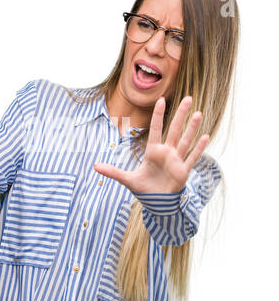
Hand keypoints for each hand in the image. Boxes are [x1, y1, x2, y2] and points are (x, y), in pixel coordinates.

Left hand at [93, 96, 207, 195]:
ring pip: (185, 141)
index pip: (156, 129)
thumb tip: (94, 166)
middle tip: (188, 98)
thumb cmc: (144, 188)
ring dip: (191, 128)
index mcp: (153, 152)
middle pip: (174, 130)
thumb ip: (113, 172)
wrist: (157, 202)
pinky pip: (192, 157)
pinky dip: (198, 148)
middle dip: (180, 115)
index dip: (158, 115)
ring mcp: (176, 160)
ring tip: (197, 113)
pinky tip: (205, 136)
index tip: (161, 100)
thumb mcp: (127, 179)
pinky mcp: (183, 171)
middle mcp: (167, 153)